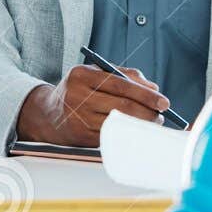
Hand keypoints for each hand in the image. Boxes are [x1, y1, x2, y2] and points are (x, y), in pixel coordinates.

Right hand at [15, 65, 168, 147]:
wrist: (48, 115)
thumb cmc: (78, 90)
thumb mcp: (94, 74)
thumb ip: (123, 75)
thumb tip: (153, 87)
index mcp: (81, 75)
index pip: (120, 84)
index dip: (145, 94)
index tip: (164, 101)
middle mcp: (77, 96)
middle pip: (122, 105)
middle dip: (147, 111)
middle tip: (162, 114)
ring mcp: (78, 118)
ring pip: (119, 123)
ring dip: (140, 124)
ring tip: (152, 122)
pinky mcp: (82, 136)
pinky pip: (111, 135)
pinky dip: (127, 133)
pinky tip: (136, 131)